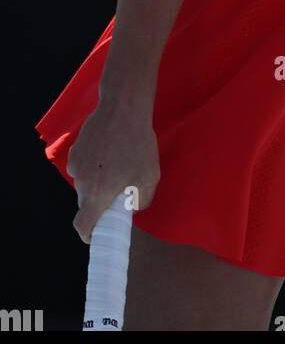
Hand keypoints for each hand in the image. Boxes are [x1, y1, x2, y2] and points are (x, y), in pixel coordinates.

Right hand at [67, 98, 159, 245]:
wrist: (123, 108)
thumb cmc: (138, 144)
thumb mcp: (150, 177)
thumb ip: (141, 201)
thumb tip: (132, 206)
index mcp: (97, 194)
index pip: (82, 225)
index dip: (89, 235)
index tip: (96, 235)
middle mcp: (81, 182)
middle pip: (85, 203)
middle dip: (100, 204)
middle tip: (119, 190)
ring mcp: (75, 164)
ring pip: (84, 184)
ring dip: (97, 182)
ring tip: (117, 164)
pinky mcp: (75, 149)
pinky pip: (82, 166)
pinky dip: (93, 166)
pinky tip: (109, 151)